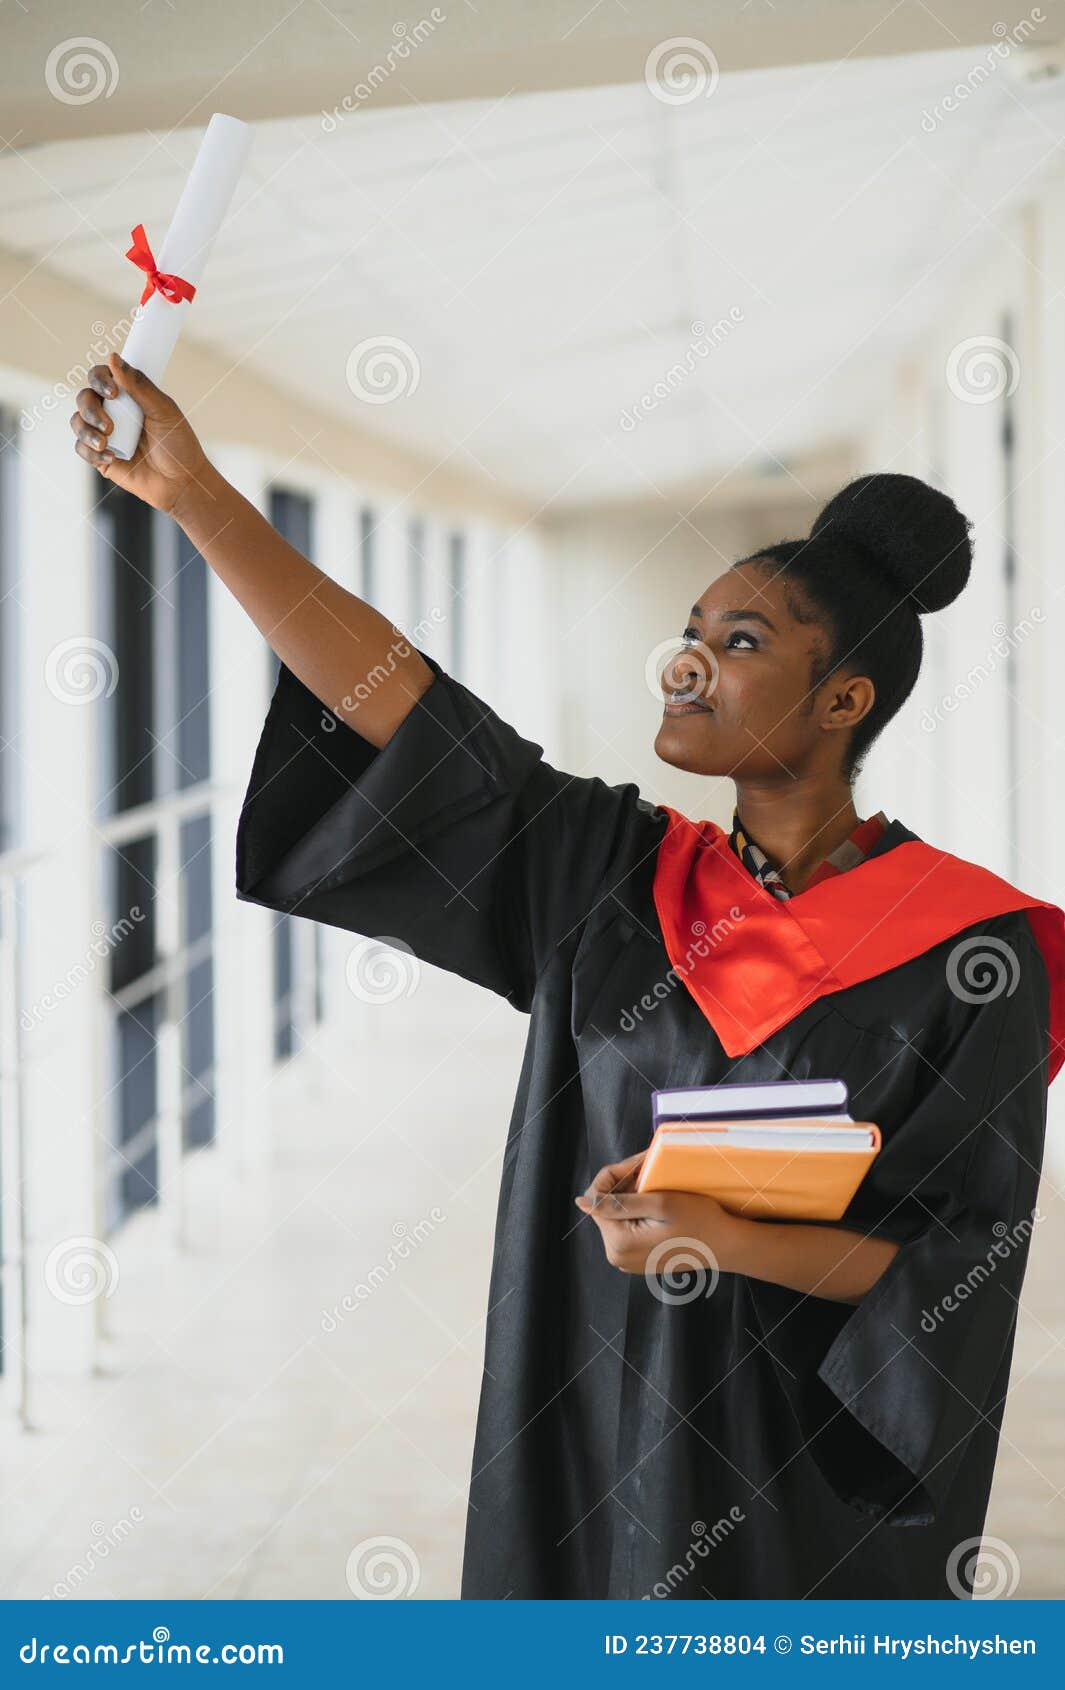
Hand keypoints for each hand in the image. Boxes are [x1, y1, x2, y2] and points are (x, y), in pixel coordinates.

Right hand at [69, 353, 211, 516]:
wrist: (181, 482)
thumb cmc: (178, 444)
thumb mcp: (164, 411)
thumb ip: (140, 386)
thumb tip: (113, 357)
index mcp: (127, 396)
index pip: (101, 376)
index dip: (100, 379)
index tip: (114, 392)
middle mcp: (112, 411)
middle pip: (84, 398)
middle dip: (91, 409)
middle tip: (109, 425)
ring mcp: (104, 434)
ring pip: (77, 422)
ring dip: (87, 431)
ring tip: (106, 442)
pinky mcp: (100, 456)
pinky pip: (81, 448)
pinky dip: (91, 451)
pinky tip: (111, 457)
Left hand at [575, 1152, 742, 1276]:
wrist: (725, 1246)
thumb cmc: (700, 1221)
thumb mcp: (660, 1203)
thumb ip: (618, 1203)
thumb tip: (581, 1202)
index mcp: (618, 1242)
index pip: (598, 1198)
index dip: (617, 1175)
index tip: (641, 1165)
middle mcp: (617, 1256)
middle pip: (606, 1208)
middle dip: (624, 1185)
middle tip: (650, 1172)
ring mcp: (626, 1260)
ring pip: (617, 1216)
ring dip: (632, 1197)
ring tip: (657, 1187)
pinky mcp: (637, 1258)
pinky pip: (627, 1228)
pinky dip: (638, 1212)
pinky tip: (657, 1204)